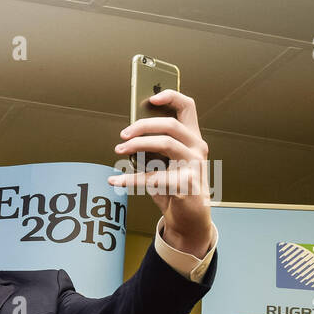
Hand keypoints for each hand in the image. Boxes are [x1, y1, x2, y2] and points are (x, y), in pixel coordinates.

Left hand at [107, 88, 212, 257]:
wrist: (189, 217)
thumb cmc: (173, 185)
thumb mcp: (164, 163)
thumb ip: (153, 147)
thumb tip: (128, 135)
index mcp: (192, 138)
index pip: (187, 107)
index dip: (171, 96)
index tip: (150, 99)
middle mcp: (197, 147)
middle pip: (170, 125)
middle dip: (142, 126)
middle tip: (122, 135)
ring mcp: (195, 164)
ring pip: (165, 144)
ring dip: (137, 145)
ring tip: (119, 151)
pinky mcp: (188, 183)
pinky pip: (153, 176)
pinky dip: (130, 179)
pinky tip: (115, 180)